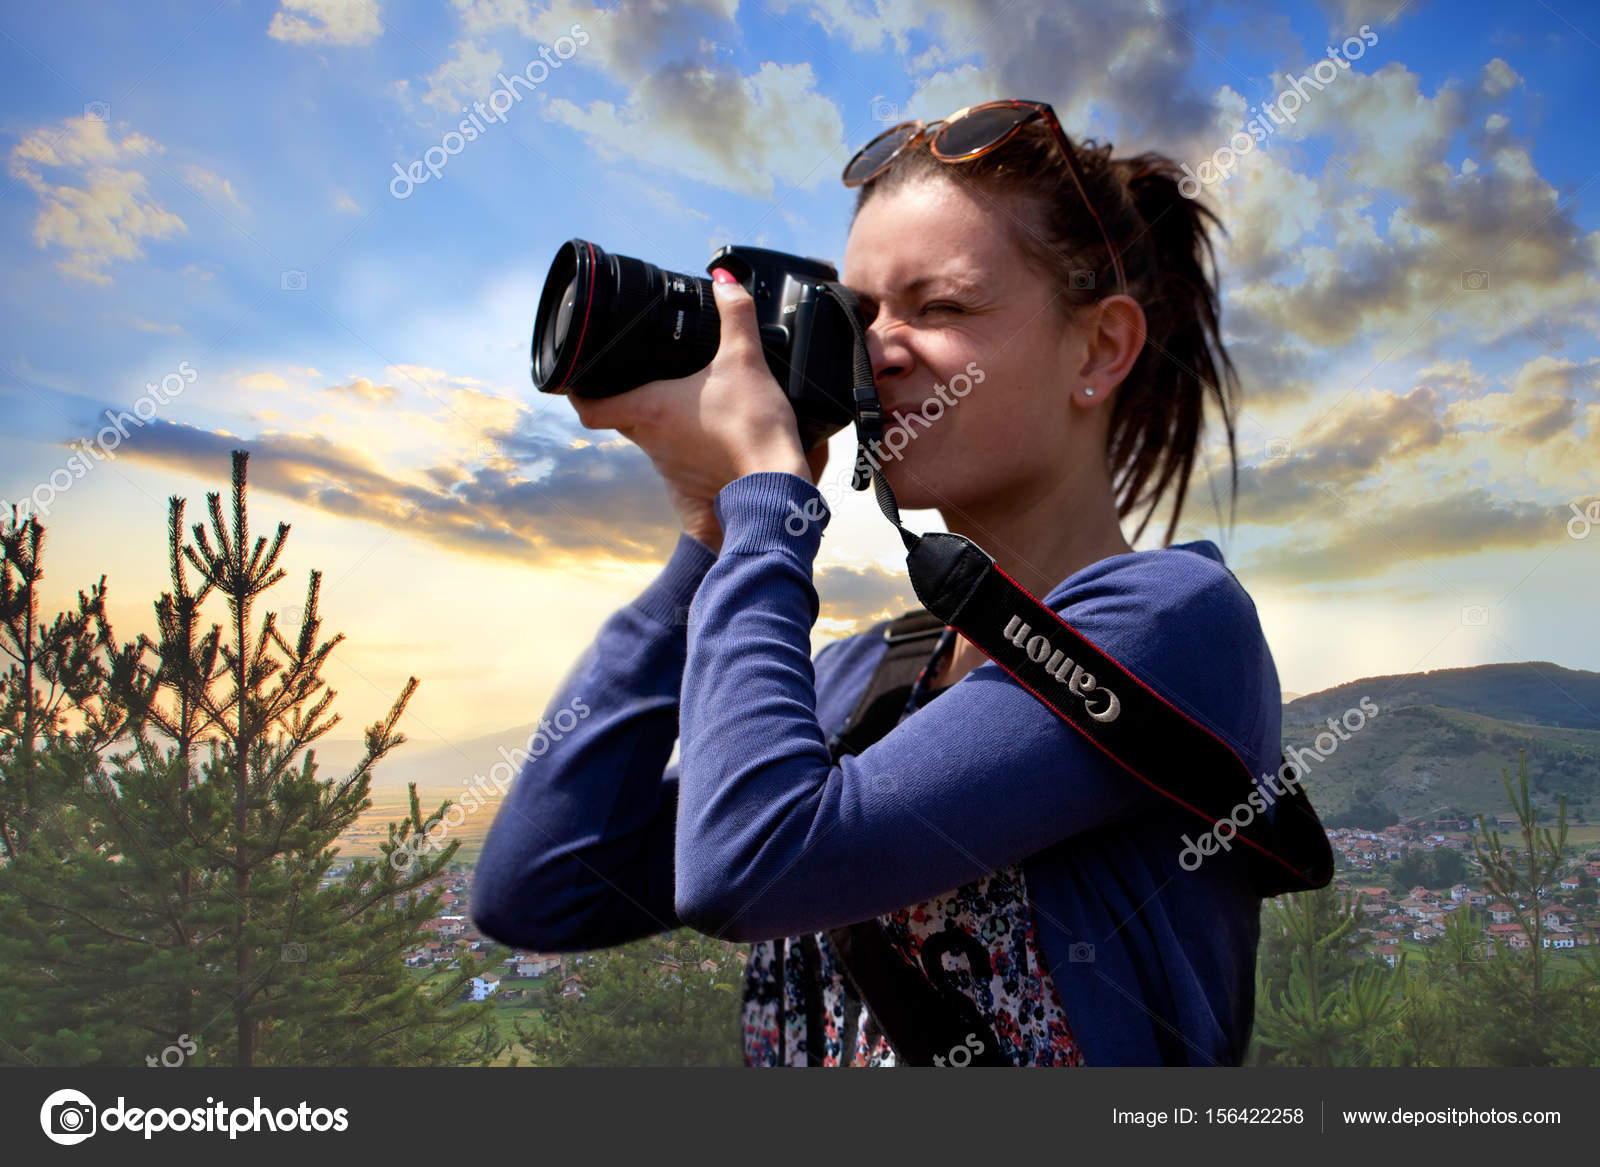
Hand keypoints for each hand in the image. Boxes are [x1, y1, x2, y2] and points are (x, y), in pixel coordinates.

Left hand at [568, 269, 812, 553]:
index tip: (576, 378)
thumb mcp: (746, 360)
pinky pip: (678, 457)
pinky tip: (711, 426)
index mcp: (650, 410)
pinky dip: (686, 440)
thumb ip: (735, 314)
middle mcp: (652, 441)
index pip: (590, 409)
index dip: (576, 393)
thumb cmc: (752, 427)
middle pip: (620, 417)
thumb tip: (725, 279)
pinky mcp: (693, 482)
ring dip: (659, 420)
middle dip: (624, 395)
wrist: (776, 486)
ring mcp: (670, 466)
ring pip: (650, 438)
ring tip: (682, 395)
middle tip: (636, 373)